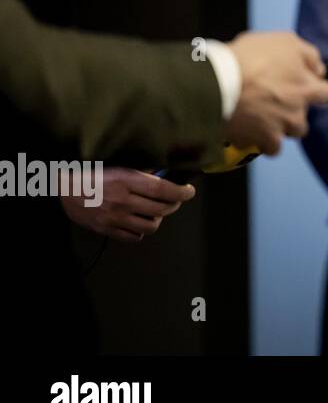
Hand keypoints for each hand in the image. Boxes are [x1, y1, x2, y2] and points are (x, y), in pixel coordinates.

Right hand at [59, 167, 194, 241]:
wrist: (63, 188)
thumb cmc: (93, 172)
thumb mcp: (119, 165)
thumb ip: (142, 172)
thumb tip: (165, 174)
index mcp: (126, 180)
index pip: (163, 190)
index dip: (181, 192)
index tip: (189, 191)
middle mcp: (122, 201)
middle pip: (161, 209)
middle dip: (174, 204)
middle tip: (175, 200)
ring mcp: (114, 218)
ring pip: (151, 226)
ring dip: (158, 218)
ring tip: (155, 211)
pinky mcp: (106, 229)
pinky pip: (133, 237)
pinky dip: (141, 231)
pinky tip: (139, 221)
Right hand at [226, 31, 327, 154]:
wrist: (218, 84)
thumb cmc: (249, 58)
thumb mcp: (284, 41)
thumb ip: (308, 55)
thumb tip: (318, 69)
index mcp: (307, 87)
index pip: (325, 93)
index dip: (313, 89)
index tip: (301, 86)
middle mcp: (298, 111)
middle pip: (303, 119)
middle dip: (291, 113)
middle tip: (272, 102)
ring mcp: (281, 128)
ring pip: (287, 134)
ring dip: (277, 129)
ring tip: (259, 117)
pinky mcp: (262, 141)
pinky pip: (268, 148)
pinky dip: (260, 141)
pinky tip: (249, 130)